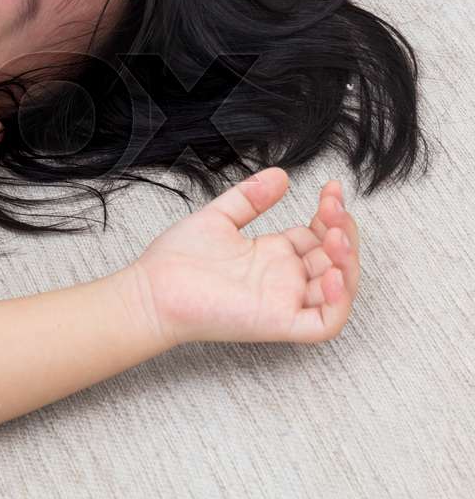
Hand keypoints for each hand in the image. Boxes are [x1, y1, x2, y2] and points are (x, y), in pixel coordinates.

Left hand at [129, 167, 360, 345]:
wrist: (150, 289)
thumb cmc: (176, 261)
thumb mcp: (219, 218)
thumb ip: (250, 198)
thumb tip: (281, 174)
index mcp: (271, 255)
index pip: (318, 236)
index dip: (332, 214)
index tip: (331, 187)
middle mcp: (282, 279)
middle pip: (334, 260)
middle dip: (343, 232)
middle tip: (332, 209)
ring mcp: (283, 302)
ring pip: (337, 291)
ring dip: (348, 263)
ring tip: (336, 235)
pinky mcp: (278, 323)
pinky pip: (323, 324)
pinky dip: (337, 303)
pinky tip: (332, 274)